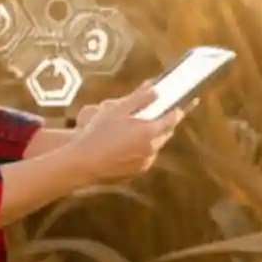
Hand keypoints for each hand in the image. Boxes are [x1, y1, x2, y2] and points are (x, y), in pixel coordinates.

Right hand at [70, 83, 186, 182]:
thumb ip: (139, 98)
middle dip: (160, 123)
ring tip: (129, 130)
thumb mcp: (116, 109)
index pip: (173, 118)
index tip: (178, 104)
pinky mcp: (137, 172)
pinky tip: (121, 145)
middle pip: (165, 132)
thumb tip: (155, 88)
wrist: (83, 162)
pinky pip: (144, 156)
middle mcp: (153, 148)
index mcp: (150, 131)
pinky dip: (139, 149)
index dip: (176, 109)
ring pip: (154, 145)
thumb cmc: (97, 133)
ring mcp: (146, 162)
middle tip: (150, 114)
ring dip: (148, 137)